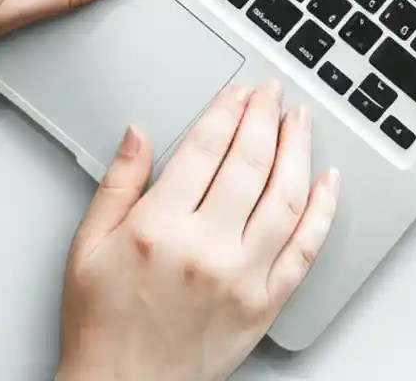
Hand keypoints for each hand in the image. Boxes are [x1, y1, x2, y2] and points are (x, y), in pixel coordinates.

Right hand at [56, 83, 340, 380]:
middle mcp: (206, 248)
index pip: (205, 148)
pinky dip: (322, 210)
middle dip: (266, 117)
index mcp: (159, 228)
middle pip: (250, 163)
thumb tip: (139, 132)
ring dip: (297, 151)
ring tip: (300, 122)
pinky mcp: (266, 303)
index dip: (226, 111)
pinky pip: (305, 248)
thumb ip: (118, 183)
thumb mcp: (88, 246)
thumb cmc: (102, 323)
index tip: (237, 93)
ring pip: (285, 197)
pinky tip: (327, 181)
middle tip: (274, 94)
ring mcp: (243, 276)